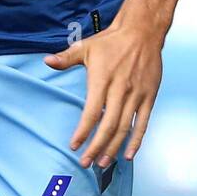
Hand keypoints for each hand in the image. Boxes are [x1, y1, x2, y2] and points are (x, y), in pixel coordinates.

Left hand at [44, 21, 163, 168]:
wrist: (143, 32)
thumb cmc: (112, 41)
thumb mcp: (86, 47)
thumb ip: (66, 57)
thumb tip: (47, 61)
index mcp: (103, 79)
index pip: (92, 112)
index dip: (83, 131)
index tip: (74, 145)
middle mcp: (121, 90)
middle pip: (109, 125)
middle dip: (96, 146)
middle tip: (86, 162)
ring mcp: (137, 95)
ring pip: (125, 127)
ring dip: (114, 148)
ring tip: (102, 162)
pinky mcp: (149, 97)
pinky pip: (143, 123)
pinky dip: (136, 140)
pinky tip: (128, 155)